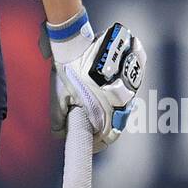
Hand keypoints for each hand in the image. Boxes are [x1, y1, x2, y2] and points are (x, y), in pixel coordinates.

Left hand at [44, 11, 145, 151]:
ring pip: (123, 111)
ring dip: (112, 115)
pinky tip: (104, 94)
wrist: (76, 43)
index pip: (106, 140)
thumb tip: (58, 134)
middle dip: (104, 131)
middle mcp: (119, 104)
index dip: (95, 144)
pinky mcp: (130, 76)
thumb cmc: (67, 71)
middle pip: (116, 127)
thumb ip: (58, 120)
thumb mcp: (57, 99)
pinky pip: (127, 95)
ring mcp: (128, 90)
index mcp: (102, 113)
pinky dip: (117, 100)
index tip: (89, 144)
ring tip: (96, 110)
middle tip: (91, 128)